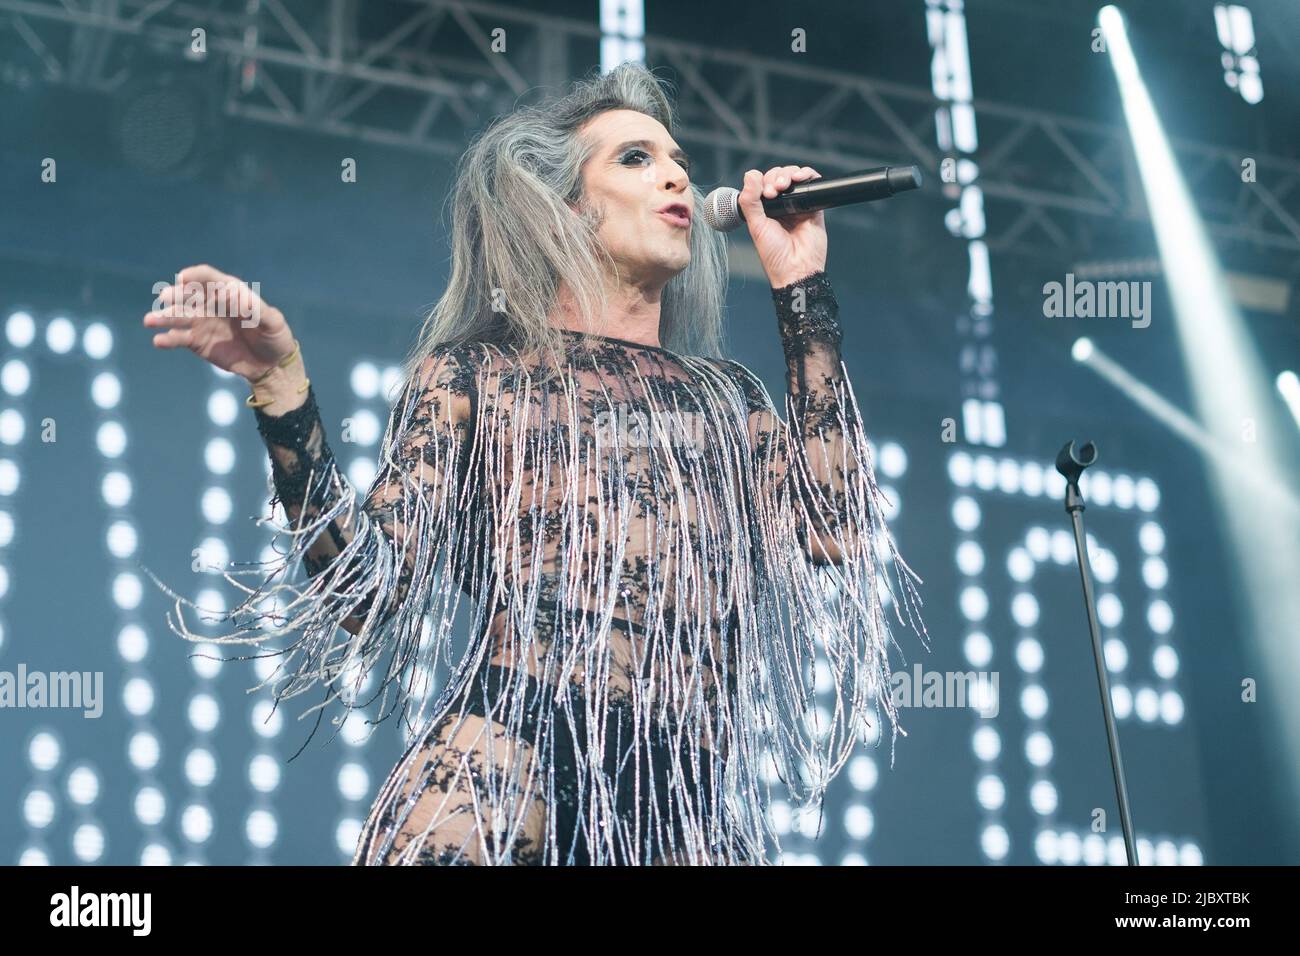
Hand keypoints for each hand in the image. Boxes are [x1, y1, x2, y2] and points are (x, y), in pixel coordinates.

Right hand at [143, 264, 296, 381]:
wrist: (271, 365)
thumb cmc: (274, 337)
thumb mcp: (272, 322)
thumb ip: (255, 309)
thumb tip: (233, 295)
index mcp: (230, 292)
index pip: (209, 279)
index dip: (195, 276)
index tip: (183, 279)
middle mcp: (211, 304)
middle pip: (189, 295)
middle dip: (175, 296)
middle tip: (164, 299)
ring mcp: (202, 322)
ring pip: (179, 316)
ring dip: (164, 317)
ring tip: (150, 320)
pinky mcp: (197, 342)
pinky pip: (179, 338)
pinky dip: (168, 339)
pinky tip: (159, 341)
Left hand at [737, 165, 827, 288]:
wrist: (796, 268)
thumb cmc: (775, 255)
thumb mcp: (756, 226)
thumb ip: (750, 201)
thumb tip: (750, 175)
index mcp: (765, 211)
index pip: (763, 184)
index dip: (762, 182)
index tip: (764, 193)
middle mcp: (781, 206)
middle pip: (778, 176)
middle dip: (775, 177)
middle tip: (773, 191)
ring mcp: (798, 205)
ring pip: (794, 176)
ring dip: (788, 173)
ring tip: (785, 185)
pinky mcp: (814, 206)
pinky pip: (812, 183)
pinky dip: (807, 174)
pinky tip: (801, 177)